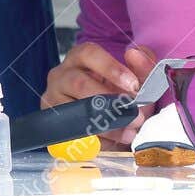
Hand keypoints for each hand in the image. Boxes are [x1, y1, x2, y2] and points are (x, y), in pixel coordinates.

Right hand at [43, 42, 159, 148]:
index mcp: (80, 59)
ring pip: (75, 109)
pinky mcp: (52, 123)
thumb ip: (142, 68)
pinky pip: (73, 131)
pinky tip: (113, 142)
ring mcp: (53, 98)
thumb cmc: (118, 100)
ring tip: (129, 132)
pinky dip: (96, 138)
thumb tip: (134, 53)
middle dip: (110, 101)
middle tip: (136, 115)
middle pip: (78, 82)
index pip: (88, 53)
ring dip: (107, 123)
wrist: (108, 131)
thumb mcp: (134, 85)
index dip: (111, 67)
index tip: (133, 85)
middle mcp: (61, 75)